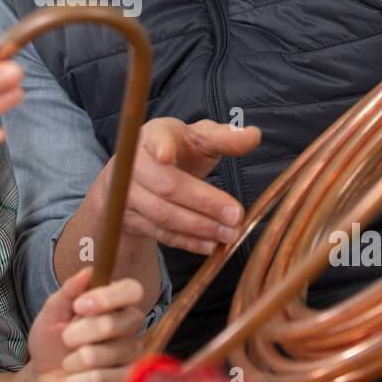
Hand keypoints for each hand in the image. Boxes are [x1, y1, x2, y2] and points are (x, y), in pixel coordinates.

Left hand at [28, 267, 146, 381]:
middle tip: (66, 338)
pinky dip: (83, 381)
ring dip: (77, 359)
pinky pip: (111, 380)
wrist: (44, 376)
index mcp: (114, 303)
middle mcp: (129, 327)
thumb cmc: (51, 340)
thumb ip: (68, 291)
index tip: (79, 306)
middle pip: (124, 321)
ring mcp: (130, 355)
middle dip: (86, 331)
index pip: (132, 290)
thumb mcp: (51, 312)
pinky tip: (73, 381)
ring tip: (68, 363)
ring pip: (112, 352)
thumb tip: (88, 271)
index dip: (108, 297)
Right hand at [87, 117, 261, 254]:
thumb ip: (224, 138)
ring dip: (199, 227)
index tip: (166, 155)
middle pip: (167, 185)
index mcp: (154, 135)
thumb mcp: (199, 138)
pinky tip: (210, 246)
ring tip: (230, 235)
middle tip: (236, 216)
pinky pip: (160, 234)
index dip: (160, 147)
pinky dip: (187, 242)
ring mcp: (127, 194)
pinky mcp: (129, 219)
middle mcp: (134, 163)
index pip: (155, 139)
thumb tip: (254, 136)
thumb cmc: (176, 151)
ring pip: (163, 214)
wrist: (137, 176)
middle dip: (204, 202)